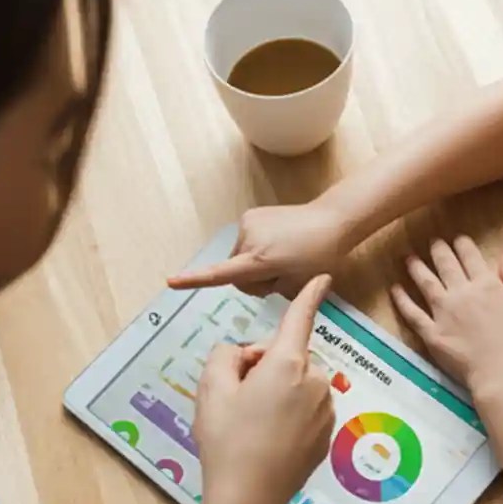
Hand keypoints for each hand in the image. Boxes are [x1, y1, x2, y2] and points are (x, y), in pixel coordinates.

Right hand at [167, 203, 352, 297]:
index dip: (194, 279)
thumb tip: (248, 280)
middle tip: (280, 274)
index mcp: (259, 259)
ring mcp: (248, 224)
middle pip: (234, 272)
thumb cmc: (319, 257)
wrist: (331, 220)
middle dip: (251, 278)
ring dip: (254, 262)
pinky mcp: (250, 215)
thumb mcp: (294, 284)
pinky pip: (245, 242)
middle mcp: (248, 239)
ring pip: (238, 257)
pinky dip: (256, 247)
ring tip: (283, 255)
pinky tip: (279, 243)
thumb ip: (266, 288)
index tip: (171, 281)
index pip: (221, 273)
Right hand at [193, 274, 336, 503]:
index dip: (310, 295)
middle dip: (266, 366)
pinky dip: (288, 415)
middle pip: (289, 357)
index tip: (326, 278)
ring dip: (278, 391)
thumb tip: (244, 355)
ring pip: (298, 384)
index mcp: (287, 363)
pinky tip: (266, 439)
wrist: (249, 498)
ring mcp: (325, 410)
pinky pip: (306, 410)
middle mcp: (315, 381)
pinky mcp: (326, 435)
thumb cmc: (227, 439)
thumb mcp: (211, 388)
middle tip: (237, 397)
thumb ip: (226, 355)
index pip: (300, 318)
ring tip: (250, 423)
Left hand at [390, 236, 502, 395]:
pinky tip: (395, 289)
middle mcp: (461, 293)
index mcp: (486, 284)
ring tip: (409, 257)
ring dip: (416, 268)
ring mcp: (443, 312)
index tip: (457, 239)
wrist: (502, 370)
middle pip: (446, 265)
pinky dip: (402, 300)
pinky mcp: (431, 332)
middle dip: (438, 250)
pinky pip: (413, 313)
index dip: (463, 245)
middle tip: (432, 241)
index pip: (471, 257)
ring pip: (426, 283)